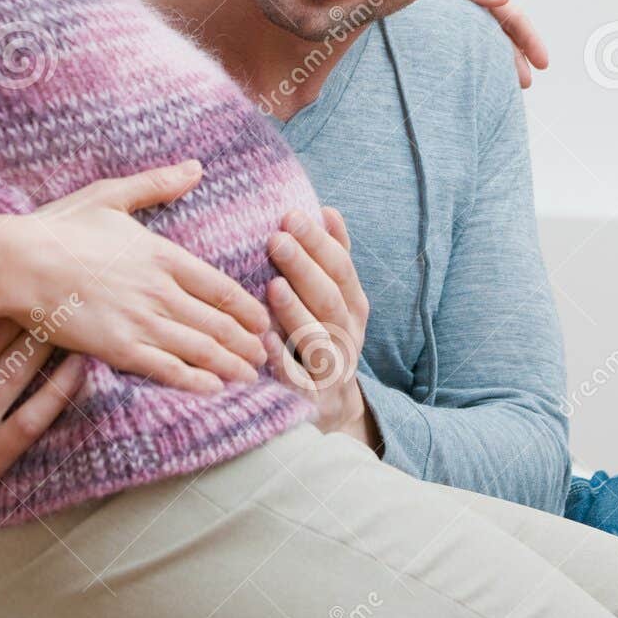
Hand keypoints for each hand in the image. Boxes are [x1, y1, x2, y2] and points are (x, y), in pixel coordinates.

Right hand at [0, 161, 269, 396]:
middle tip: (266, 356)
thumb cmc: (61, 226)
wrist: (20, 262)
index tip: (263, 321)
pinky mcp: (118, 347)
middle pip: (217, 322)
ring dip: (229, 364)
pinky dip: (194, 380)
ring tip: (249, 375)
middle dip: (246, 342)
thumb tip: (196, 167)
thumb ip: (157, 184)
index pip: (219, 286)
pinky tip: (213, 389)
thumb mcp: (111, 195)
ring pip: (199, 348)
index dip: (246, 308)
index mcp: (163, 254)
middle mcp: (160, 290)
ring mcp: (141, 321)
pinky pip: (166, 368)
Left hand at [264, 205, 379, 450]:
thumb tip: (326, 210)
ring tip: (273, 285)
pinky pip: (299, 380)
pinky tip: (263, 341)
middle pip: (329, 299)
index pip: (341, 268)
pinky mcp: (311, 399)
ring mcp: (332, 369)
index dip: (319, 242)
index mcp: (354, 305)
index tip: (292, 214)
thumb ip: (333, 256)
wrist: (333, 407)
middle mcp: (348, 335)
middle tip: (276, 238)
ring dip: (297, 312)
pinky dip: (283, 360)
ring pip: (319, 339)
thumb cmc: (325, 334)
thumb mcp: (337, 296)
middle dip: (304, 268)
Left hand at [442, 0, 548, 88]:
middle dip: (514, 53)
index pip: (505, 9)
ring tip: (504, 88)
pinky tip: (468, 81)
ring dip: (491, 60)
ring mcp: (438, 13)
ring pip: (474, 37)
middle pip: (494, 25)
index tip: (542, 62)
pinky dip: (466, 60)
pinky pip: (451, 43)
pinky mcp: (420, 29)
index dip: (526, 35)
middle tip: (526, 82)